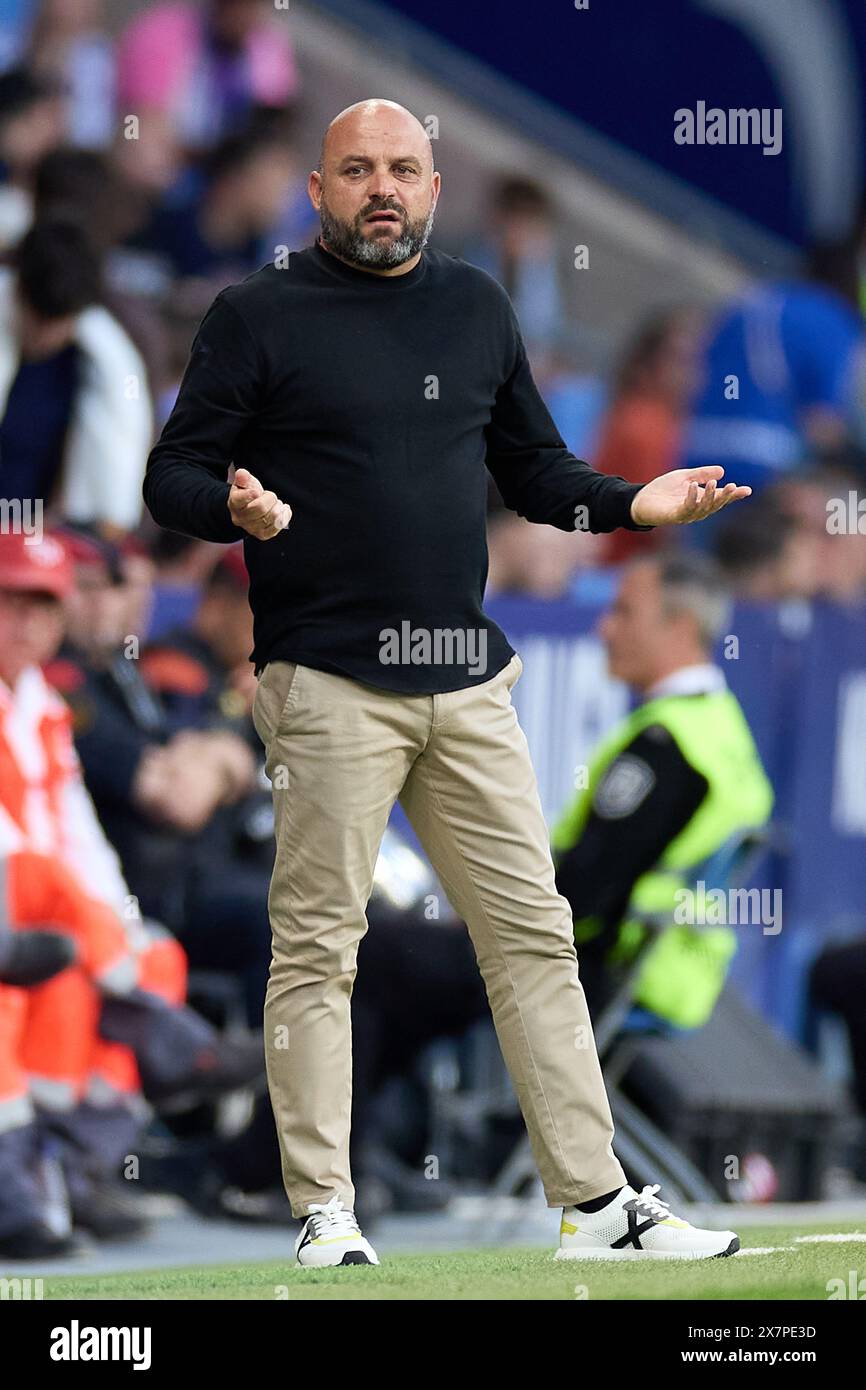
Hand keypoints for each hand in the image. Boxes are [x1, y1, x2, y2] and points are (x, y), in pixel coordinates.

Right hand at [229, 468, 290, 539]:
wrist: (249, 509)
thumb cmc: (247, 492)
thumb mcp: (244, 482)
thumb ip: (243, 477)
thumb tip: (242, 474)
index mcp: (234, 503)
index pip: (239, 499)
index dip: (249, 494)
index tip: (257, 491)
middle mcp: (240, 518)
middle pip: (260, 508)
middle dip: (270, 498)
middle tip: (270, 495)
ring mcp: (251, 528)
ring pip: (270, 518)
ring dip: (278, 507)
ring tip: (277, 503)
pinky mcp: (262, 535)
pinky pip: (275, 528)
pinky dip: (284, 517)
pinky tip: (284, 510)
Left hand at [630, 467, 750, 526]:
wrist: (640, 499)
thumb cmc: (662, 489)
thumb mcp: (685, 477)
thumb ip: (701, 474)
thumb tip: (722, 471)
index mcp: (701, 500)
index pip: (720, 498)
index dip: (733, 495)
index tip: (747, 490)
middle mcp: (696, 510)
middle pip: (715, 505)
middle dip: (724, 497)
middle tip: (733, 486)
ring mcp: (686, 515)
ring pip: (703, 509)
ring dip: (709, 497)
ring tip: (712, 483)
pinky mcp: (674, 516)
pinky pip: (686, 509)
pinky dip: (691, 498)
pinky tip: (692, 487)